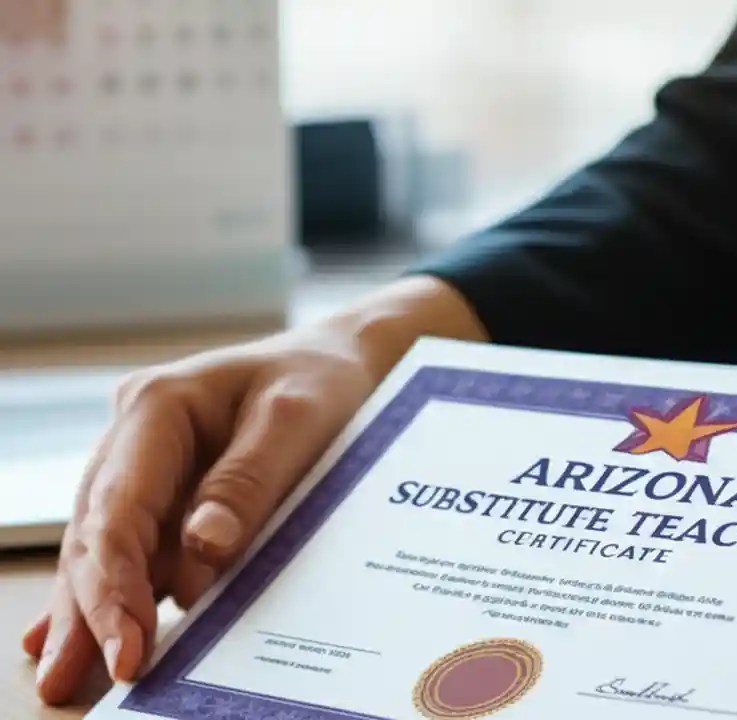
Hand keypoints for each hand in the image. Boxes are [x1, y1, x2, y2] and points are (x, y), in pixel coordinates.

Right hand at [20, 277, 484, 703]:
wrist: (344, 360)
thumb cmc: (323, 380)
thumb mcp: (298, 419)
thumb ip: (249, 482)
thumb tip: (203, 551)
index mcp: (157, 404)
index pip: (119, 507)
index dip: (114, 583)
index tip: (126, 645)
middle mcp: (137, 435)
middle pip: (99, 531)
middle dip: (90, 608)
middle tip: (81, 679)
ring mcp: (149, 465)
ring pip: (108, 545)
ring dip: (92, 609)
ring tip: (71, 676)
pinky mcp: (171, 492)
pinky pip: (140, 547)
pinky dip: (118, 591)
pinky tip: (81, 637)